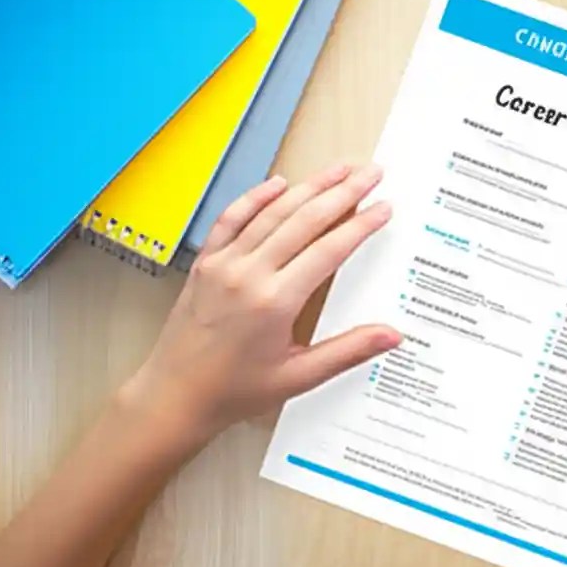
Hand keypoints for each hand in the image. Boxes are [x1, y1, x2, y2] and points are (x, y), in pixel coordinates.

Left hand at [121, 164, 401, 443]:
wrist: (175, 396)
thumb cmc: (234, 391)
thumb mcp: (299, 378)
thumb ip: (348, 351)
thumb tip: (391, 335)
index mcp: (275, 302)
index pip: (329, 250)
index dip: (360, 225)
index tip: (382, 208)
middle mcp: (249, 275)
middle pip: (305, 220)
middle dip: (342, 193)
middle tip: (370, 174)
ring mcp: (224, 265)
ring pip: (273, 213)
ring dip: (308, 187)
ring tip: (337, 170)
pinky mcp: (206, 264)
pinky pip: (232, 220)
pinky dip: (256, 198)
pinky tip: (278, 183)